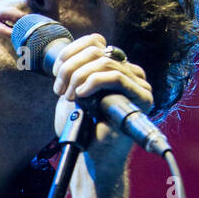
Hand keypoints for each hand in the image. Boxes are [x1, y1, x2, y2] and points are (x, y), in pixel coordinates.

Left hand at [52, 33, 153, 185]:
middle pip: (97, 50)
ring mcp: (138, 83)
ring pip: (104, 62)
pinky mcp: (143, 97)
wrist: (91, 156)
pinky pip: (116, 77)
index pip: (95, 40)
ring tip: (70, 96)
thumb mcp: (73, 91)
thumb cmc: (82, 127)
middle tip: (59, 89)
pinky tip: (82, 94)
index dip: (71, 51)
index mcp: (113, 66)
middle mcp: (129, 71)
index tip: (56, 72)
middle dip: (70, 67)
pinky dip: (93, 82)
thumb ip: (75, 70)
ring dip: (78, 77)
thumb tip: (66, 54)